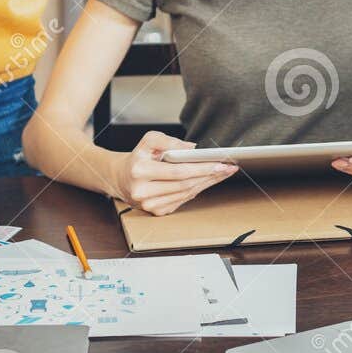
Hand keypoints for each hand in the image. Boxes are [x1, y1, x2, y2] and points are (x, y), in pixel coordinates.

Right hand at [111, 130, 237, 215]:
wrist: (122, 178)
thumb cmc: (139, 157)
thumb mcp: (149, 140)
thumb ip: (169, 140)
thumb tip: (192, 149)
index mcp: (139, 171)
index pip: (178, 171)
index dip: (202, 168)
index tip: (221, 163)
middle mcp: (143, 192)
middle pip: (185, 184)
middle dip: (210, 175)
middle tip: (229, 167)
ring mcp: (149, 205)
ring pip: (186, 193)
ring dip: (207, 183)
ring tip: (223, 172)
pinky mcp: (157, 212)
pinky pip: (183, 200)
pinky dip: (198, 189)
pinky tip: (209, 180)